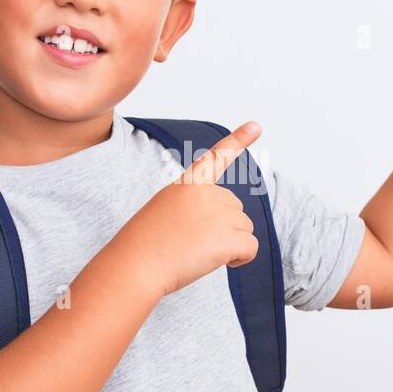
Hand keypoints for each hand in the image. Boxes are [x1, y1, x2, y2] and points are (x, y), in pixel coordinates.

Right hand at [111, 121, 263, 299]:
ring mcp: (219, 213)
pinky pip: (250, 248)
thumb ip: (193, 209)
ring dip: (229, 245)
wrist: (136, 266)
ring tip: (198, 253)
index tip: (256, 125)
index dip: (238, 140)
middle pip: (235, 209)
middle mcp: (206, 193)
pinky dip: (241, 259)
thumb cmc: (144, 246)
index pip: (215, 158)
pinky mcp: (229, 237)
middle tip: (192, 243)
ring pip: (244, 229)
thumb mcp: (164, 213)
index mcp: (187, 185)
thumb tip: (220, 227)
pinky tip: (219, 263)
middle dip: (223, 228)